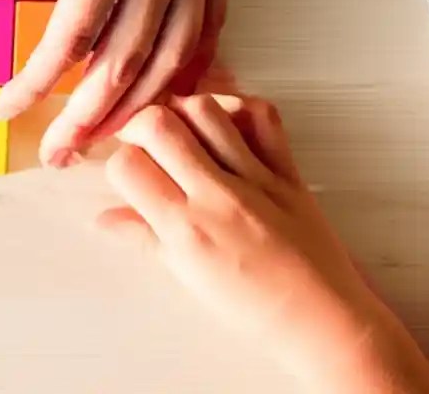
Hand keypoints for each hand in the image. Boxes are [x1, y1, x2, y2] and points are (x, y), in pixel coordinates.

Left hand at [0, 0, 229, 164]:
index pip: (68, 40)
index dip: (34, 84)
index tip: (7, 111)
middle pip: (123, 67)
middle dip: (87, 121)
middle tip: (57, 158)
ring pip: (173, 59)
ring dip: (138, 108)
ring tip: (107, 141)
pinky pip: (209, 28)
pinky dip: (191, 69)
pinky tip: (170, 93)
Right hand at [103, 96, 428, 393]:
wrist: (324, 321)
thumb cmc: (255, 310)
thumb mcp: (187, 278)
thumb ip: (144, 238)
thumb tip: (104, 219)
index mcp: (185, 228)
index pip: (127, 166)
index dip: (118, 163)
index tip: (128, 173)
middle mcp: (217, 195)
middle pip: (158, 124)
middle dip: (139, 124)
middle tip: (144, 142)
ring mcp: (256, 178)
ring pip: (206, 109)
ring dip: (182, 110)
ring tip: (182, 130)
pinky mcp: (288, 170)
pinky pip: (262, 117)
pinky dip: (237, 108)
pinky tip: (224, 124)